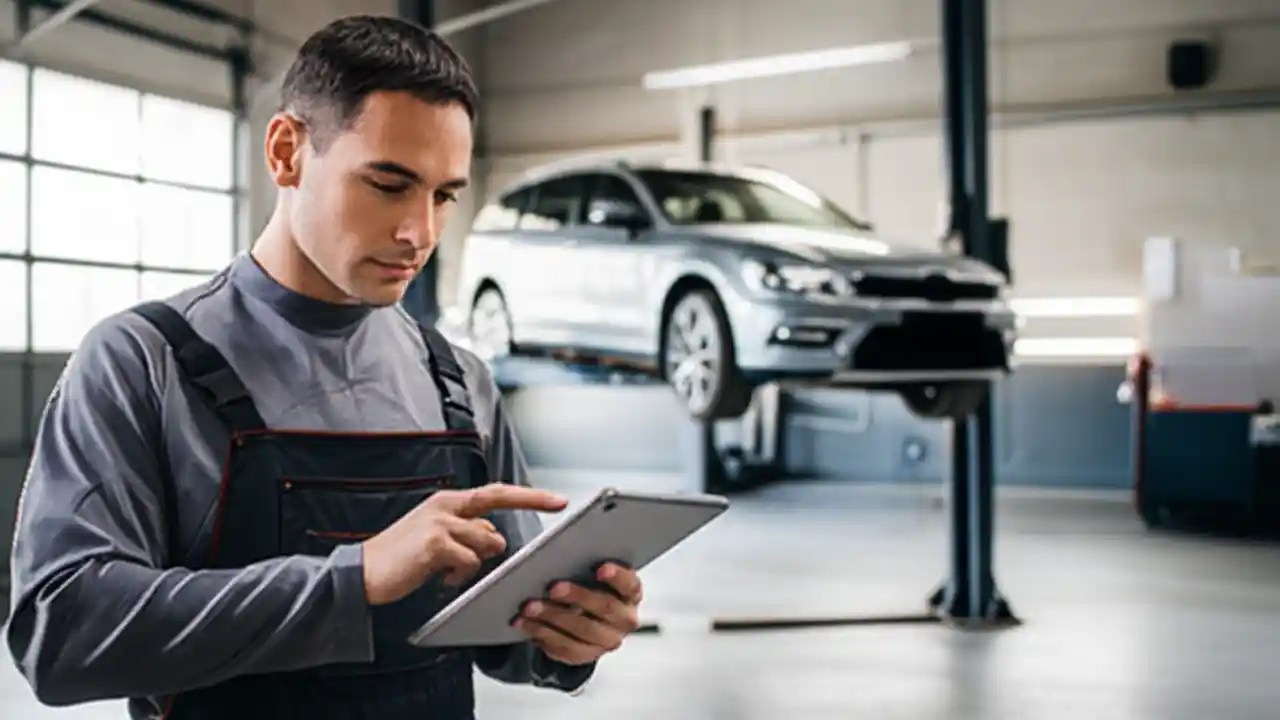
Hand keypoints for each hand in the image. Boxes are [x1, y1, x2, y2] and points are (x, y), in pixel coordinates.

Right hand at [361, 484, 567, 605]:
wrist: (362, 573)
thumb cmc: (400, 559)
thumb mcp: (436, 539)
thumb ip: (466, 533)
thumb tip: (494, 538)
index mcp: (446, 502)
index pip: (494, 493)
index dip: (527, 494)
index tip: (556, 498)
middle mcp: (445, 505)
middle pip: (499, 500)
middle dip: (532, 500)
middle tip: (559, 504)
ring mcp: (441, 522)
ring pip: (487, 540)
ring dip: (475, 561)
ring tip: (447, 571)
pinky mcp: (436, 542)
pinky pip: (470, 561)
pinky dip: (460, 576)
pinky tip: (441, 579)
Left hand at [513, 562, 643, 665]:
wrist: (588, 616)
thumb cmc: (590, 584)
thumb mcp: (594, 572)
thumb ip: (587, 562)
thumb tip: (562, 552)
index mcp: (631, 593)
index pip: (630, 584)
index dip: (617, 577)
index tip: (600, 568)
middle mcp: (625, 620)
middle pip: (604, 608)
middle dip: (577, 597)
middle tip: (553, 588)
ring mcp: (606, 641)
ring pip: (581, 631)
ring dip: (552, 617)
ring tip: (529, 606)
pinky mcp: (585, 655)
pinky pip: (564, 647)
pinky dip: (541, 634)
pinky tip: (525, 622)